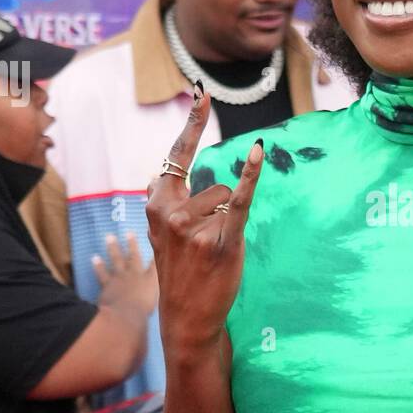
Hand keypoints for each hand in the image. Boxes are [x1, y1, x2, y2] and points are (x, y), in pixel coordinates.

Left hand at [92, 231, 157, 317]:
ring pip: (117, 260)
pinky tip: (94, 258)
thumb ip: (158, 294)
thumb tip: (164, 290)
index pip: (154, 265)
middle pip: (134, 257)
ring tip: (109, 237)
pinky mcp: (108, 285)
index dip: (155, 255)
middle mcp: (135, 275)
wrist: (126, 315)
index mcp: (149, 280)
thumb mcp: (156, 302)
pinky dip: (98, 266)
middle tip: (129, 232)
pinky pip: (102, 273)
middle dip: (132, 244)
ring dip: (113, 248)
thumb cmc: (144, 311)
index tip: (156, 243)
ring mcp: (120, 278)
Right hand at [145, 85, 263, 351]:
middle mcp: (172, 213)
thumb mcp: (160, 235)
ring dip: (227, 222)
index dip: (192, 125)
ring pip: (225, 198)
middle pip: (211, 184)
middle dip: (217, 208)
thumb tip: (158, 175)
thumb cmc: (180, 273)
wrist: (187, 317)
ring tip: (212, 252)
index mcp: (156, 207)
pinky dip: (250, 176)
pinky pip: (239, 200)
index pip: (175, 157)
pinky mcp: (221, 240)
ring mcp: (195, 228)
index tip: (202, 95)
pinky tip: (256, 152)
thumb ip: (162, 203)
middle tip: (204, 244)